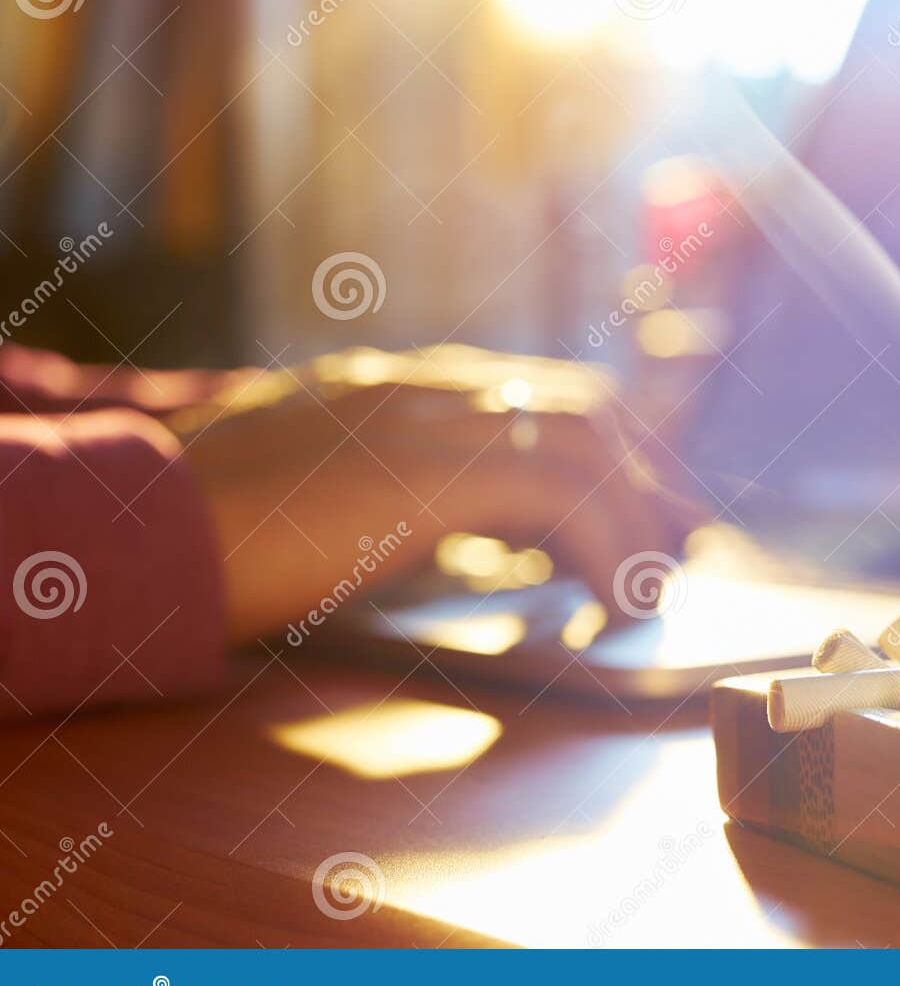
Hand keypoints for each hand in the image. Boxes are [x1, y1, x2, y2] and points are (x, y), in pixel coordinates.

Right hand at [170, 346, 685, 644]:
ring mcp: (420, 414)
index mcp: (399, 390)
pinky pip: (557, 488)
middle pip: (577, 400)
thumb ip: (405, 502)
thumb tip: (477, 543)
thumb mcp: (330, 504)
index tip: (644, 501)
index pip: (534, 393)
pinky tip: (612, 598)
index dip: (605, 444)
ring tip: (655, 577)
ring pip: (580, 435)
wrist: (136, 534)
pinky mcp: (421, 465)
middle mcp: (420, 388)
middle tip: (679, 537)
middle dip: (643, 470)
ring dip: (635, 509)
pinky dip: (606, 543)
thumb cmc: (219, 537)